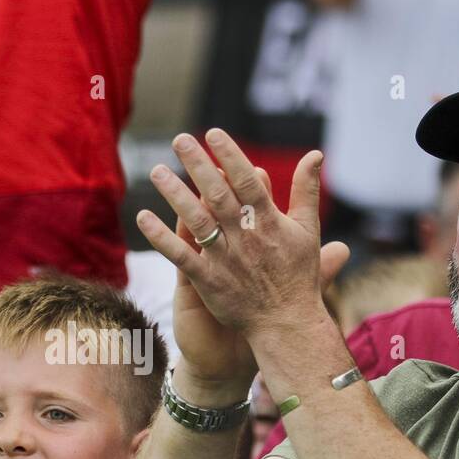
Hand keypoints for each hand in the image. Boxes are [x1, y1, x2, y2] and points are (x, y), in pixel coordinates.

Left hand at [137, 130, 348, 392]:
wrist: (286, 324)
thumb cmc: (297, 275)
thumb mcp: (307, 230)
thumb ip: (305, 190)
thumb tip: (315, 153)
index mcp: (270, 222)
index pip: (249, 181)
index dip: (231, 156)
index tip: (213, 133)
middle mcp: (247, 238)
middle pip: (220, 195)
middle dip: (199, 166)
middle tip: (179, 139)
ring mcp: (226, 260)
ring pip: (198, 221)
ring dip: (176, 195)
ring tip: (157, 170)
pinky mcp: (209, 282)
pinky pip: (181, 256)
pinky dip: (162, 237)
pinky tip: (143, 217)